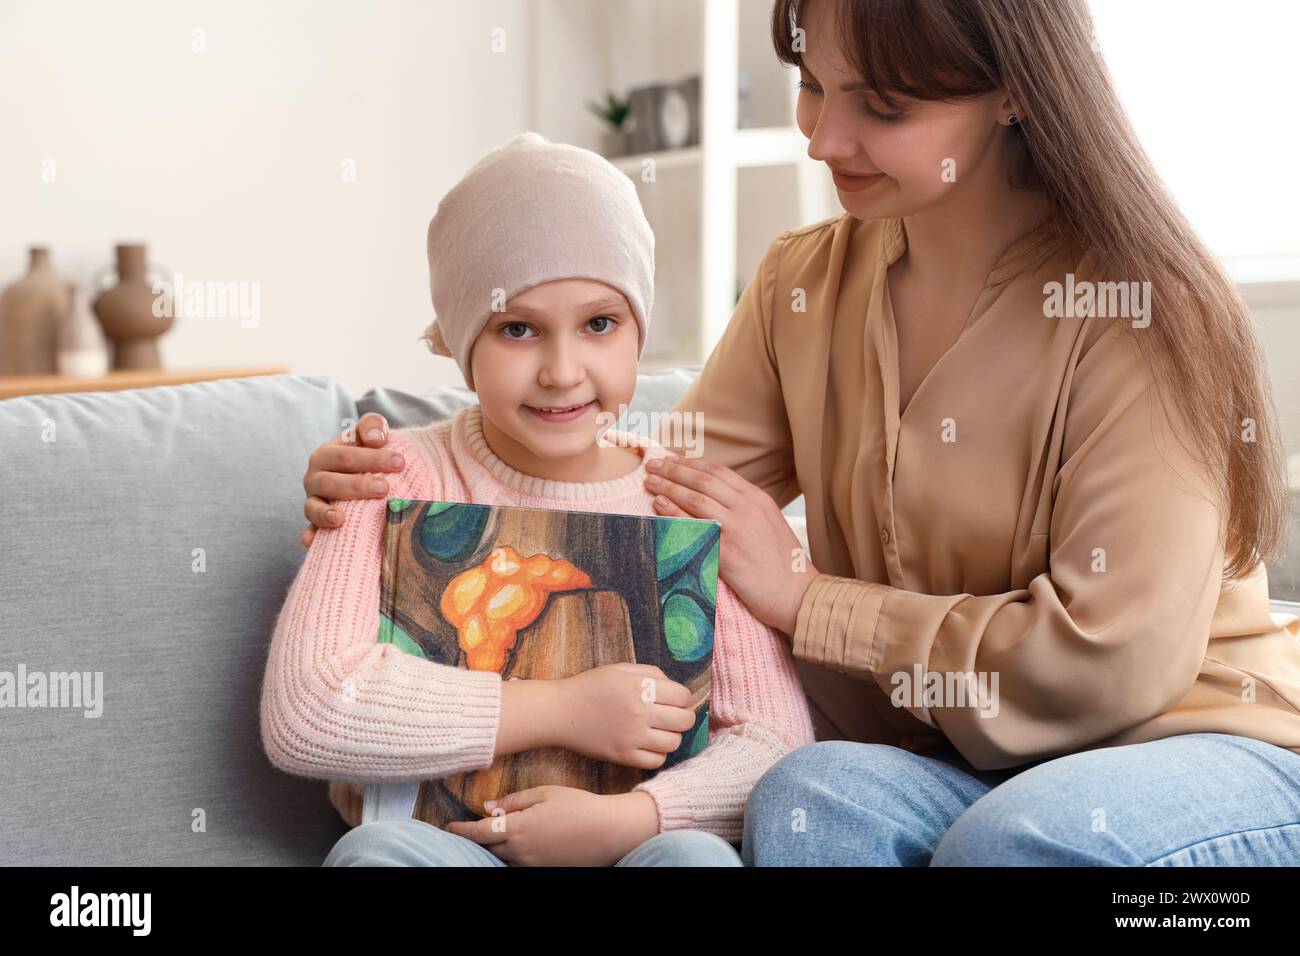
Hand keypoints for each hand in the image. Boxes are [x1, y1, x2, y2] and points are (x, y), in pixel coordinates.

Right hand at [300, 412, 404, 546]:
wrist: (363, 473)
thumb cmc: (370, 452)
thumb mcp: (371, 433)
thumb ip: (373, 426)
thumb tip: (376, 439)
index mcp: (327, 454)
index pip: (347, 456)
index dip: (372, 458)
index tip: (400, 462)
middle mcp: (316, 477)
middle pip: (331, 482)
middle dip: (357, 486)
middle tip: (385, 488)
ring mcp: (314, 500)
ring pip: (314, 507)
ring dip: (326, 513)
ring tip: (341, 519)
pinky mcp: (316, 521)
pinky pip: (310, 529)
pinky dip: (311, 535)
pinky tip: (312, 541)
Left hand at [445, 787, 659, 865]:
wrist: (609, 832)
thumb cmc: (579, 806)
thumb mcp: (545, 794)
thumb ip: (514, 801)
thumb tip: (488, 807)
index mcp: (517, 829)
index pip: (478, 832)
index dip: (461, 830)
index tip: (450, 826)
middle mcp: (520, 851)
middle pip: (488, 846)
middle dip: (477, 837)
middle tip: (468, 828)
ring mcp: (532, 864)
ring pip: (502, 857)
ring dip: (494, 846)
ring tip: (493, 834)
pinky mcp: (544, 870)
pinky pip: (519, 863)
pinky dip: (511, 854)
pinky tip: (517, 843)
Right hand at [554, 663, 696, 768]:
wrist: (560, 711)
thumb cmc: (591, 687)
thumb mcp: (621, 669)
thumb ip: (652, 673)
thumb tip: (676, 688)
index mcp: (640, 687)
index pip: (683, 696)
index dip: (682, 698)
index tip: (674, 700)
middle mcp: (639, 712)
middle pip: (684, 721)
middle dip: (683, 718)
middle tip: (672, 716)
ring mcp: (632, 736)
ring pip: (674, 743)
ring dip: (671, 736)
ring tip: (659, 730)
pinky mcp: (623, 755)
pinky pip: (657, 761)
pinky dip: (658, 754)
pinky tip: (648, 744)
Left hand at [644, 455, 817, 634]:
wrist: (797, 594)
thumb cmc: (783, 563)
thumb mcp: (769, 523)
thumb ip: (745, 508)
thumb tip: (717, 499)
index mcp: (757, 499)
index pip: (719, 472)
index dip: (692, 463)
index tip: (673, 460)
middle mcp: (746, 509)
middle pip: (703, 481)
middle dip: (674, 470)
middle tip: (653, 465)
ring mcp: (736, 530)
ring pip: (696, 499)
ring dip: (669, 487)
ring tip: (650, 481)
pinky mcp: (726, 553)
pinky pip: (694, 528)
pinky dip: (674, 514)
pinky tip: (659, 506)